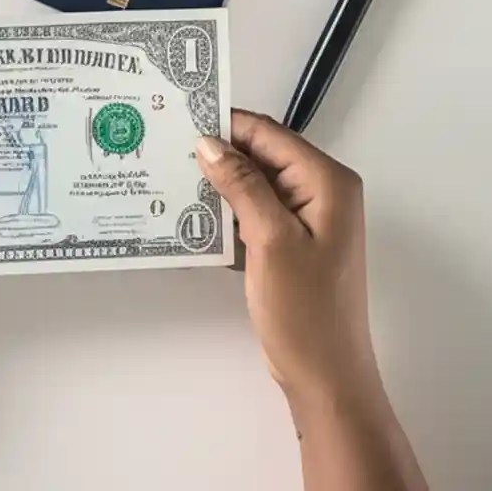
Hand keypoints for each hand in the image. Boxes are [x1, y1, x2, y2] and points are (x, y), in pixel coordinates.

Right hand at [196, 110, 378, 404]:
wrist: (325, 373)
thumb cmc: (305, 309)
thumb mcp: (270, 240)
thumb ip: (242, 186)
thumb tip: (209, 143)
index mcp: (327, 181)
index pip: (270, 134)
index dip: (226, 125)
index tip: (178, 119)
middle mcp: (322, 191)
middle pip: (263, 156)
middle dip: (218, 154)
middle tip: (164, 149)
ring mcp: (308, 219)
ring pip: (255, 186)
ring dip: (218, 186)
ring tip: (169, 179)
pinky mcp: (291, 244)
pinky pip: (255, 214)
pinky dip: (227, 215)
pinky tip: (190, 219)